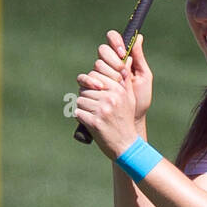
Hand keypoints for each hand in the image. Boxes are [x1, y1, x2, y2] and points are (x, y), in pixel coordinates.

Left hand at [75, 31, 147, 158]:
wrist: (126, 145)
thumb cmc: (125, 120)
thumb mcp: (129, 98)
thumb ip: (123, 80)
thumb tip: (123, 62)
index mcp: (119, 89)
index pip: (96, 72)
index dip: (92, 80)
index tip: (96, 88)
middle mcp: (111, 98)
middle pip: (86, 86)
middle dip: (87, 95)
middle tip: (95, 106)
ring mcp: (102, 110)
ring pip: (80, 99)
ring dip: (83, 107)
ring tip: (94, 115)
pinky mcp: (94, 123)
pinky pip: (77, 112)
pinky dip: (80, 117)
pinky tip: (89, 122)